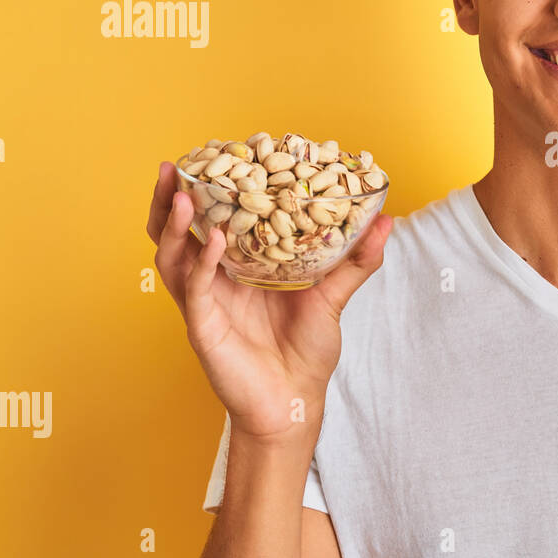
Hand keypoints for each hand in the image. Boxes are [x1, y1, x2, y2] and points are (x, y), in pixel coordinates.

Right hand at [147, 160, 393, 442]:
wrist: (295, 402)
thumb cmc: (307, 351)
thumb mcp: (334, 296)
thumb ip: (357, 259)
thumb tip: (387, 220)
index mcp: (237, 267)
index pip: (212, 220)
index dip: (207, 191)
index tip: (211, 155)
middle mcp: (213, 281)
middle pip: (176, 233)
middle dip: (169, 198)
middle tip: (173, 166)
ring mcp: (204, 303)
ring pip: (173, 256)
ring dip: (174, 223)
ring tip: (181, 193)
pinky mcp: (203, 327)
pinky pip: (194, 289)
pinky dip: (200, 262)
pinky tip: (212, 240)